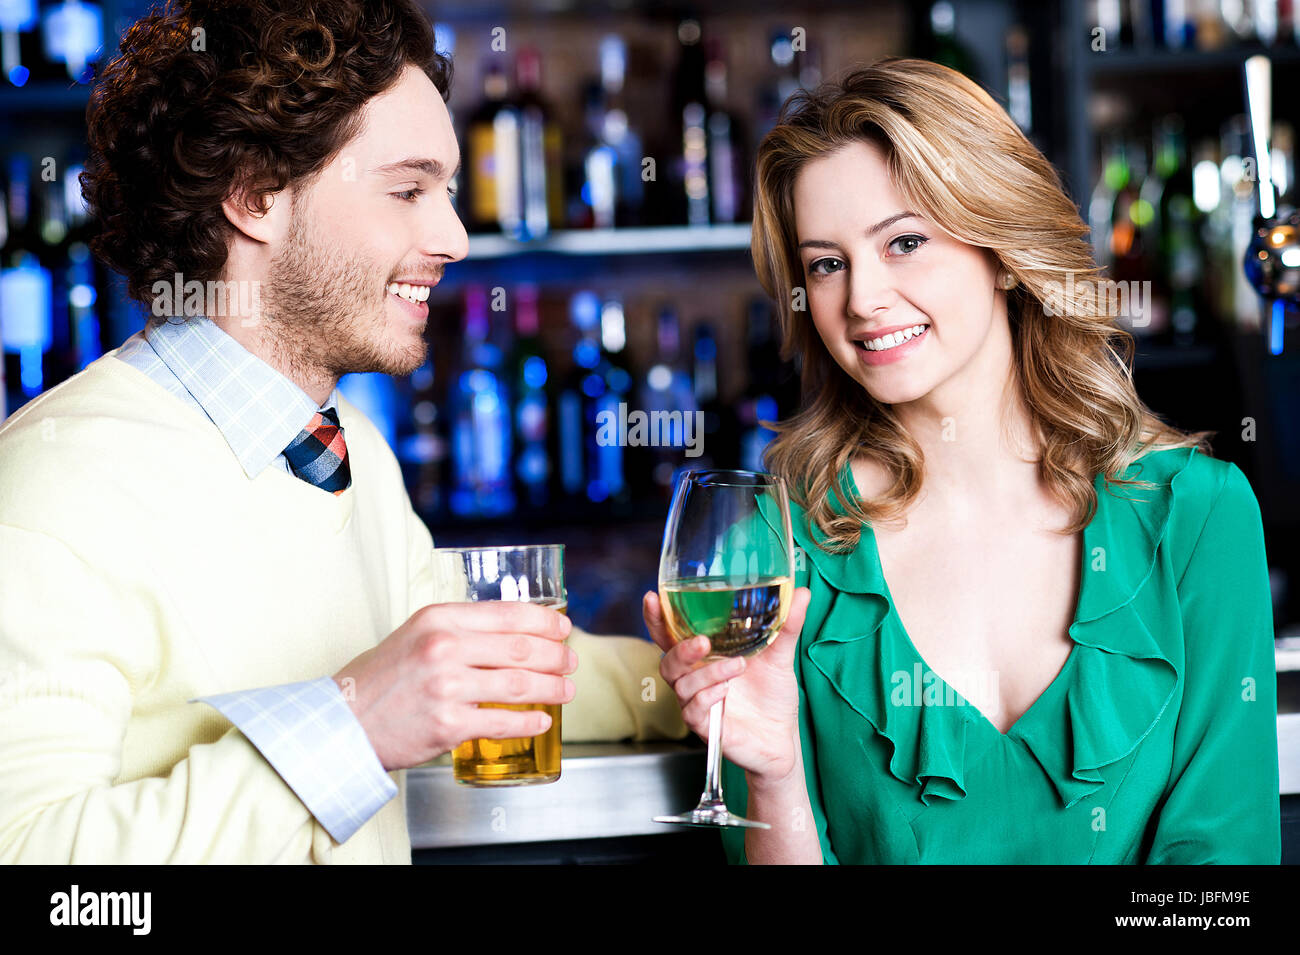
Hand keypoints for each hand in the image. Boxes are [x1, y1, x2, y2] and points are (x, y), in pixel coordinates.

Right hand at [332, 601, 576, 770]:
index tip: (564, 627)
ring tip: (566, 691)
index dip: (545, 620)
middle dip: (556, 656)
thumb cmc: (382, 679)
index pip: (508, 613)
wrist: (344, 723)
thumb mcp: (416, 634)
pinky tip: (542, 721)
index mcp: (439, 618)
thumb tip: (512, 632)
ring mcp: (446, 687)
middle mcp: (444, 647)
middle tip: (570, 662)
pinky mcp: (448, 724)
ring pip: (519, 684)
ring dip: (552, 688)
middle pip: (521, 648)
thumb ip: (458, 629)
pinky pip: (502, 721)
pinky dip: (529, 722)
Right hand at [643, 587, 810, 784]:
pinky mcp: (705, 727)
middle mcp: (696, 679)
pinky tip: (725, 691)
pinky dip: (707, 698)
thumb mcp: (780, 656)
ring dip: (706, 673)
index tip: (652, 597)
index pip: (670, 636)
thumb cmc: (773, 695)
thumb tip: (802, 592)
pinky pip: (692, 711)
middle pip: (668, 660)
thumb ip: (786, 625)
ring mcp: (698, 703)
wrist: (784, 737)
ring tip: (737, 666)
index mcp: (704, 657)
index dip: (656, 618)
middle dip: (681, 649)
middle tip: (703, 642)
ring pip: (681, 685)